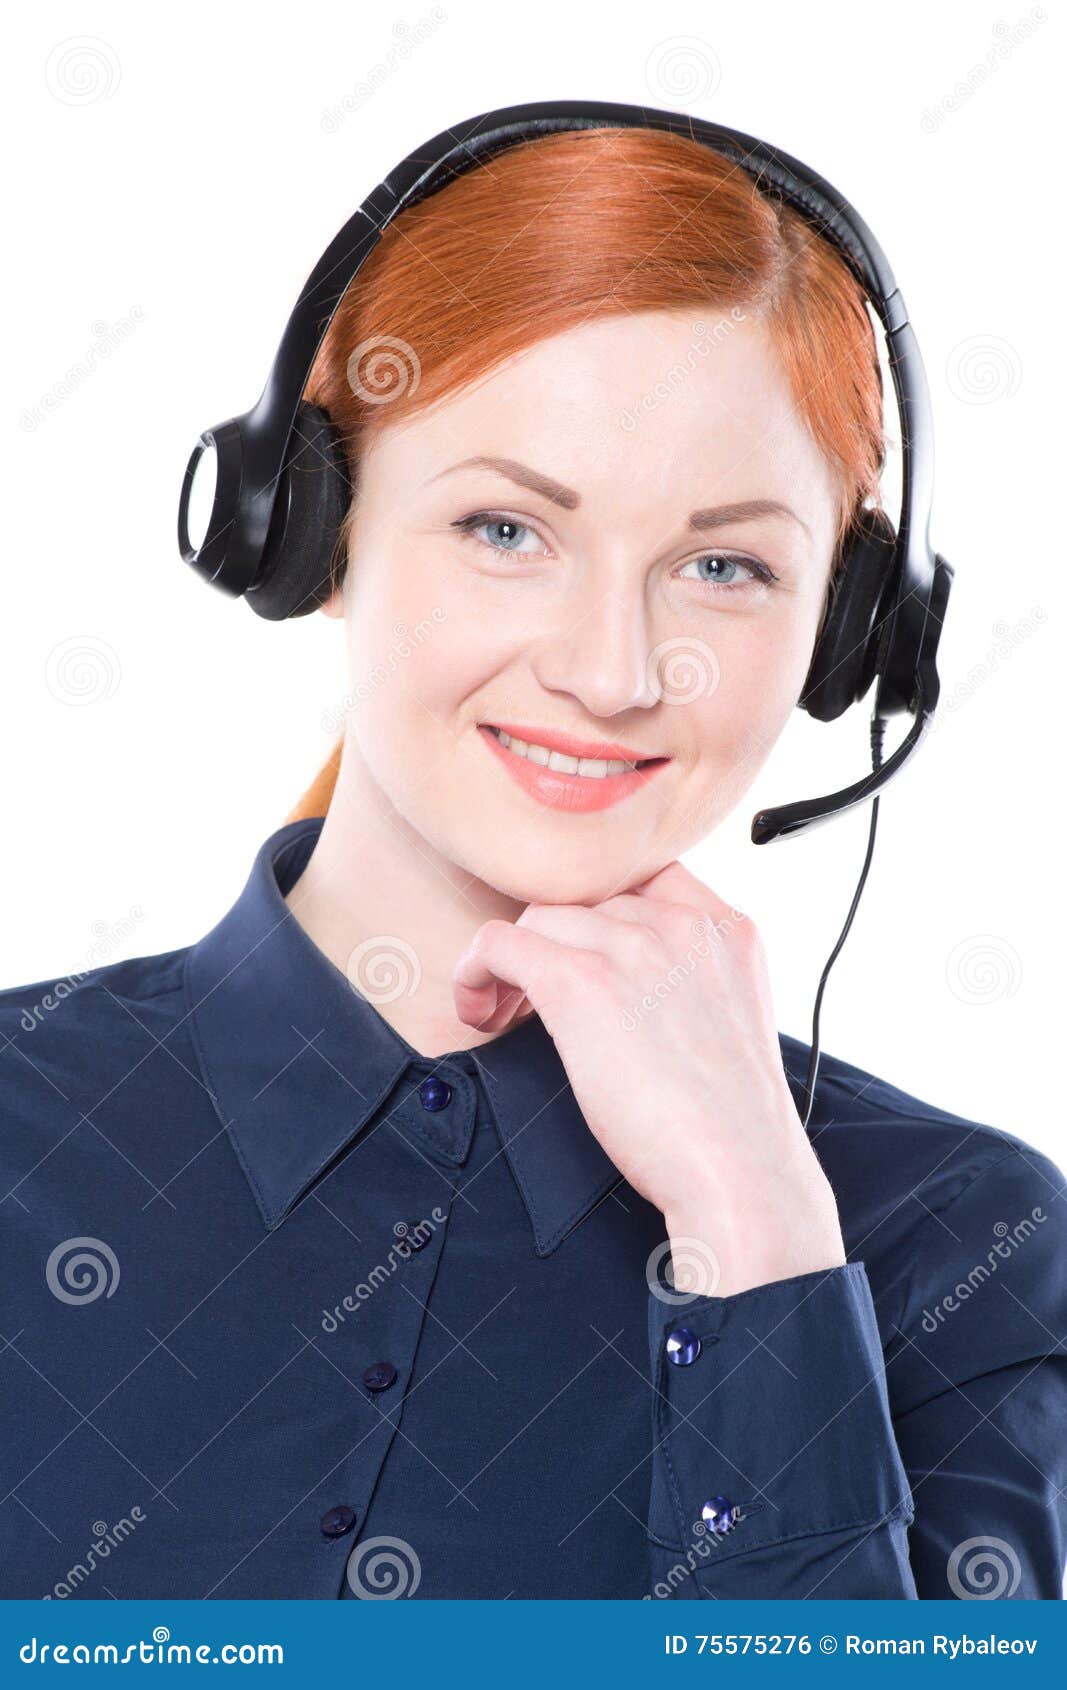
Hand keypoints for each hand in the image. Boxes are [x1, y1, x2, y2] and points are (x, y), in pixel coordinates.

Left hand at [452, 861, 845, 1298]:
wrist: (739, 1173)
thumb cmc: (730, 1124)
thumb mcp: (729, 1020)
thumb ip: (688, 978)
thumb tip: (615, 983)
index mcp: (727, 928)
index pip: (644, 875)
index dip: (600, 913)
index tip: (581, 956)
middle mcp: (682, 923)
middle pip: (585, 900)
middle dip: (556, 944)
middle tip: (534, 998)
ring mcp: (633, 946)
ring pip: (539, 918)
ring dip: (512, 961)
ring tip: (505, 1013)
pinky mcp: (580, 981)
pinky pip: (498, 943)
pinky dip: (475, 972)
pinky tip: (479, 1011)